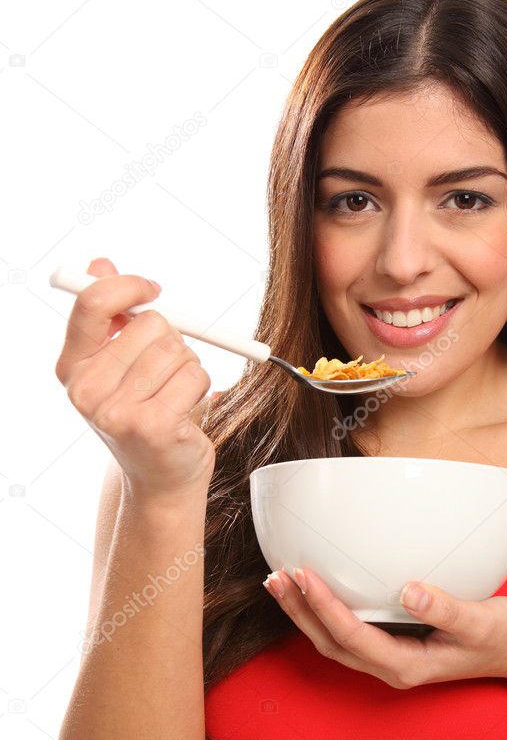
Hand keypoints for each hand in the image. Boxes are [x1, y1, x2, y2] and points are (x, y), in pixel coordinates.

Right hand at [54, 258, 215, 496]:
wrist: (159, 476)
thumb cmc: (143, 413)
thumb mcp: (120, 363)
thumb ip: (111, 315)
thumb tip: (100, 264)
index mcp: (72, 367)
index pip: (92, 302)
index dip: (129, 286)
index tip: (152, 290)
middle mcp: (86, 390)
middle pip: (150, 323)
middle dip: (170, 339)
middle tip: (164, 371)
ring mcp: (116, 411)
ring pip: (178, 349)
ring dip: (188, 366)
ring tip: (173, 393)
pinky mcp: (152, 426)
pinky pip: (195, 375)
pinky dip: (200, 386)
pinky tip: (185, 409)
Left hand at [263, 567, 506, 688]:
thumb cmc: (503, 636)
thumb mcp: (483, 621)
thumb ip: (448, 608)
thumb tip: (408, 591)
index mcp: (407, 666)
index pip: (352, 636)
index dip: (323, 606)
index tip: (303, 574)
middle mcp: (391, 667)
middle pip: (330, 643)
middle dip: (300, 611)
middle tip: (275, 577)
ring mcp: (389, 659)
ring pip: (333, 641)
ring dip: (305, 612)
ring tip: (281, 581)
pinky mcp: (392, 645)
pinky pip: (347, 632)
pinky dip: (324, 611)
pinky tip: (315, 588)